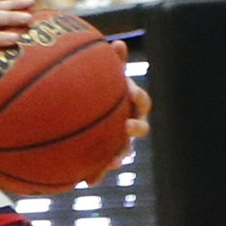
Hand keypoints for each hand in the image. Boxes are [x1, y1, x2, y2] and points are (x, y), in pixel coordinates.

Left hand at [89, 37, 151, 182]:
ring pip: (123, 149)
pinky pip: (102, 164)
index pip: (141, 100)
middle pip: (139, 127)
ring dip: (120, 154)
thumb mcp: (103, 75)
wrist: (83, 111)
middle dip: (135, 128)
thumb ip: (111, 61)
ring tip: (115, 161)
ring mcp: (119, 140)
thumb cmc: (97, 89)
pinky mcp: (105, 154)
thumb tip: (118, 43)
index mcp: (130, 102)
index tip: (131, 92)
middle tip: (127, 126)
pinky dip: (98, 173)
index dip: (138, 96)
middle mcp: (129, 122)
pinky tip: (88, 181)